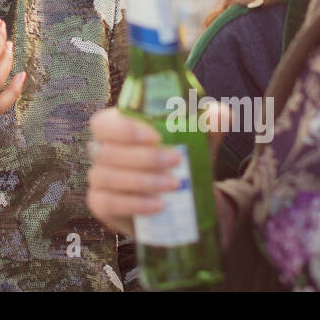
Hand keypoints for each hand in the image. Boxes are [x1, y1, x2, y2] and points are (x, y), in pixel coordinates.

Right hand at [86, 102, 231, 239]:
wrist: (183, 201)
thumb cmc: (183, 161)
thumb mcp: (198, 142)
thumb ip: (208, 125)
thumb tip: (220, 114)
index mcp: (117, 129)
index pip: (103, 123)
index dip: (123, 129)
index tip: (155, 136)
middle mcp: (102, 152)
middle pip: (107, 151)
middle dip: (143, 157)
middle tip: (177, 160)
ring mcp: (99, 179)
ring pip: (106, 177)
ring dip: (141, 181)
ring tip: (174, 185)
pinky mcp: (101, 205)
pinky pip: (107, 203)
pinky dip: (133, 204)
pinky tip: (158, 206)